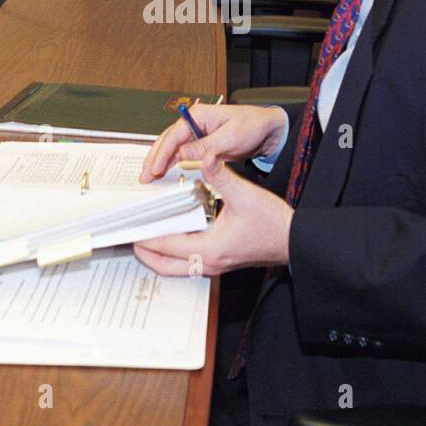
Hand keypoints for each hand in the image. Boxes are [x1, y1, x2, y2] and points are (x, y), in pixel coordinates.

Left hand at [134, 156, 292, 274]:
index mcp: (211, 248)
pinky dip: (175, 255)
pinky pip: (189, 264)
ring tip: (146, 238)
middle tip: (130, 239)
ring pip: (176, 268)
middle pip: (165, 266)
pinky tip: (174, 238)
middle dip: (146, 254)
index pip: (167, 245)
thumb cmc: (275, 224)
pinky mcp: (222, 262)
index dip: (146, 237)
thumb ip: (221, 176)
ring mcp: (216, 265)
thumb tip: (204, 158)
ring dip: (159, 255)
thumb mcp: (246, 195)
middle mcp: (210, 262)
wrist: (295, 242)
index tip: (130, 231)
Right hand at [141, 104, 287, 182]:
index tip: (155, 169)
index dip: (162, 154)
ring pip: (172, 148)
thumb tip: (184, 154)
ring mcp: (197, 133)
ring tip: (150, 178)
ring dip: (160, 162)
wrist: (267, 128)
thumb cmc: (251, 125)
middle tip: (145, 177)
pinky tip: (165, 173)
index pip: (173, 135)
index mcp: (198, 115)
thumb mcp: (230, 138)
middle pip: (167, 141)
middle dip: (154, 159)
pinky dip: (172, 163)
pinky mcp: (202, 144)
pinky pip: (182, 153)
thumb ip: (206, 147)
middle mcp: (194, 123)